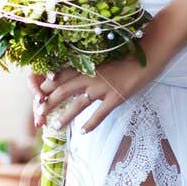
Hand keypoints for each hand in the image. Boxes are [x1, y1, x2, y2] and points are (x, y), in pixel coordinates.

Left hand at [36, 53, 155, 135]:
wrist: (148, 54)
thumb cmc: (127, 54)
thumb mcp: (104, 57)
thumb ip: (89, 66)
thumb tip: (77, 75)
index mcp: (86, 64)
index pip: (60, 75)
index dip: (46, 86)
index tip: (37, 96)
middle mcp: (91, 76)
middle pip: (63, 90)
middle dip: (49, 103)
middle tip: (39, 115)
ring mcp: (103, 87)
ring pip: (78, 104)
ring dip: (65, 117)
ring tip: (55, 127)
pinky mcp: (116, 97)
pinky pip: (100, 113)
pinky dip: (91, 123)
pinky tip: (83, 132)